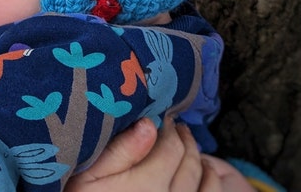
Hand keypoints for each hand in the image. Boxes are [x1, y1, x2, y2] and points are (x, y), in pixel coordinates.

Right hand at [63, 117, 233, 191]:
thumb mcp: (88, 174)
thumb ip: (120, 150)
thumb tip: (149, 124)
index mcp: (147, 186)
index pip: (171, 147)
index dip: (167, 127)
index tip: (159, 117)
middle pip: (189, 163)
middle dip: (184, 140)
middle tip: (175, 126)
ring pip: (205, 184)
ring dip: (202, 161)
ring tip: (192, 146)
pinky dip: (212, 184)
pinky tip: (207, 174)